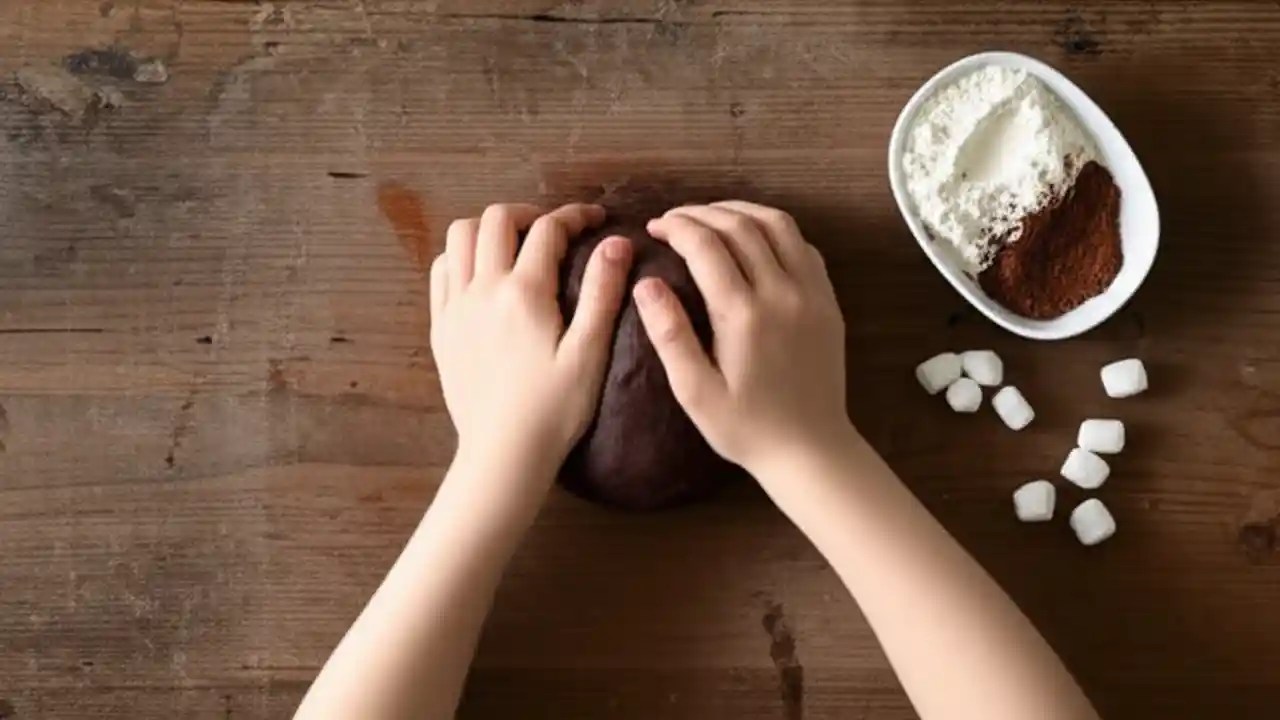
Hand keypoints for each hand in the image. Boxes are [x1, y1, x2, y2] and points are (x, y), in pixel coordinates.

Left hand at [431, 203, 632, 486]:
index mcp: (524, 293)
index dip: (575, 216)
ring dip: (489, 229)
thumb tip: (615, 242)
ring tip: (515, 247)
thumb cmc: (554, 409)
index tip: (596, 220)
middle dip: (529, 214)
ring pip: (460, 237)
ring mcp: (455, 308)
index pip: (548, 230)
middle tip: (554, 233)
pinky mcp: (440, 329)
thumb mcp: (589, 353)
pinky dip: (462, 256)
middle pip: (497, 219)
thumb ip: (602, 292)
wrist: (503, 454)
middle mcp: (483, 290)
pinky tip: (482, 274)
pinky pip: (441, 271)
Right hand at [635, 201, 849, 475]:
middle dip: (702, 213)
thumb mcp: (695, 392)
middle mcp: (782, 294)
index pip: (706, 245)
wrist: (811, 449)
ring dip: (740, 211)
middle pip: (740, 227)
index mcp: (743, 315)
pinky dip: (775, 230)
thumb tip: (646, 283)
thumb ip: (670, 335)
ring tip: (711, 216)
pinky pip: (803, 246)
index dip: (676, 227)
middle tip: (674, 219)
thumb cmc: (746, 428)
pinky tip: (754, 239)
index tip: (654, 227)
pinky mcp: (828, 301)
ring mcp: (811, 294)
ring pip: (778, 225)